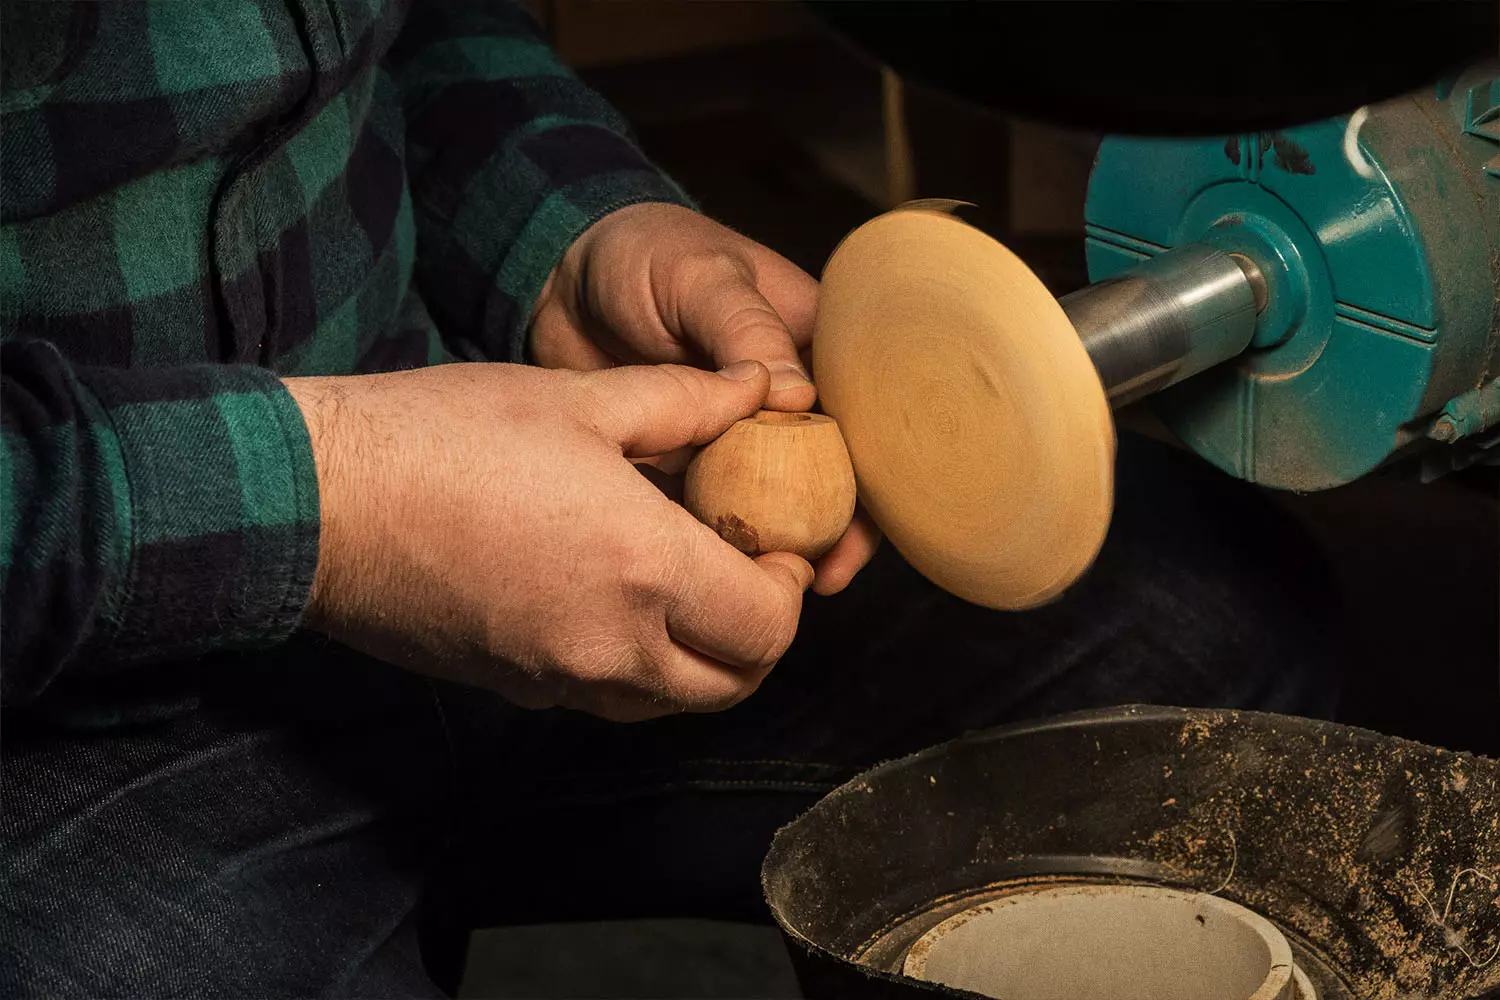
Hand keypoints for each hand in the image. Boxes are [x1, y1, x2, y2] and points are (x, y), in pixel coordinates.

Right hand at [284, 361, 812, 721]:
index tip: (776, 546)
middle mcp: (611, 647)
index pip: (769, 629)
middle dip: (758, 634)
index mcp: (644, 571)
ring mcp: (558, 679)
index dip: (791, 590)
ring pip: (671, 701)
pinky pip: (606, 696)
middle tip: (744, 571)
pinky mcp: (515, 688)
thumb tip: (758, 390)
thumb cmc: (444, 435)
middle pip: (732, 684)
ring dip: (700, 657)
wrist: (319, 502)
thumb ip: (687, 402)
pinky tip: (612, 597)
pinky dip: (636, 664)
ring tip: (683, 583)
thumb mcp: (579, 399)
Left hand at [529, 202, 878, 593]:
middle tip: (814, 578)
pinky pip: (710, 508)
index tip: (854, 531)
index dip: (869, 480)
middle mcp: (783, 398)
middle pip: (824, 476)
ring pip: (768, 502)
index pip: (861, 419)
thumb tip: (801, 401)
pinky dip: (710, 539)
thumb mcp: (700, 277)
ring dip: (768, 544)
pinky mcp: (688, 459)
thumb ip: (745, 328)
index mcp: (809, 346)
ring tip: (761, 585)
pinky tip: (703, 569)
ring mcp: (734, 434)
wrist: (560, 275)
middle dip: (826, 531)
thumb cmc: (642, 253)